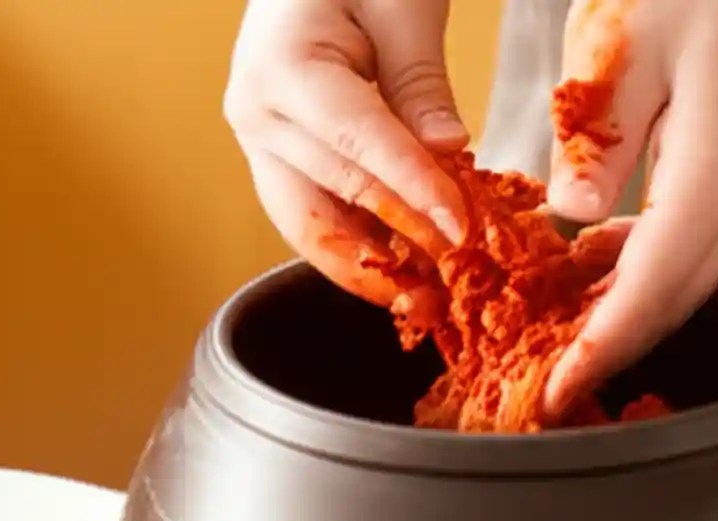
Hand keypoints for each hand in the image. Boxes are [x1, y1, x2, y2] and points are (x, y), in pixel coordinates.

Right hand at [223, 0, 467, 309]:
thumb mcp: (403, 6)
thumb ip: (420, 84)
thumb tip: (445, 154)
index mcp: (282, 69)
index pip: (358, 146)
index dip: (412, 192)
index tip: (461, 230)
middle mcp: (256, 113)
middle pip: (333, 195)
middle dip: (399, 242)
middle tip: (456, 279)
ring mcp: (258, 138)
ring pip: (311, 221)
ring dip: (368, 264)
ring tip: (424, 295)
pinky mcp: (275, 153)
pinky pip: (313, 210)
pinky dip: (356, 241)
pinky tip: (399, 266)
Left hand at [542, 0, 717, 417]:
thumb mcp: (620, 49)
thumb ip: (596, 139)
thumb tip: (573, 214)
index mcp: (712, 174)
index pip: (648, 288)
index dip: (599, 348)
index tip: (556, 391)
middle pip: (669, 304)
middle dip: (608, 354)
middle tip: (547, 390)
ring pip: (679, 286)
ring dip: (622, 322)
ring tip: (559, 346)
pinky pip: (682, 252)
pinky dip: (637, 280)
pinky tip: (592, 275)